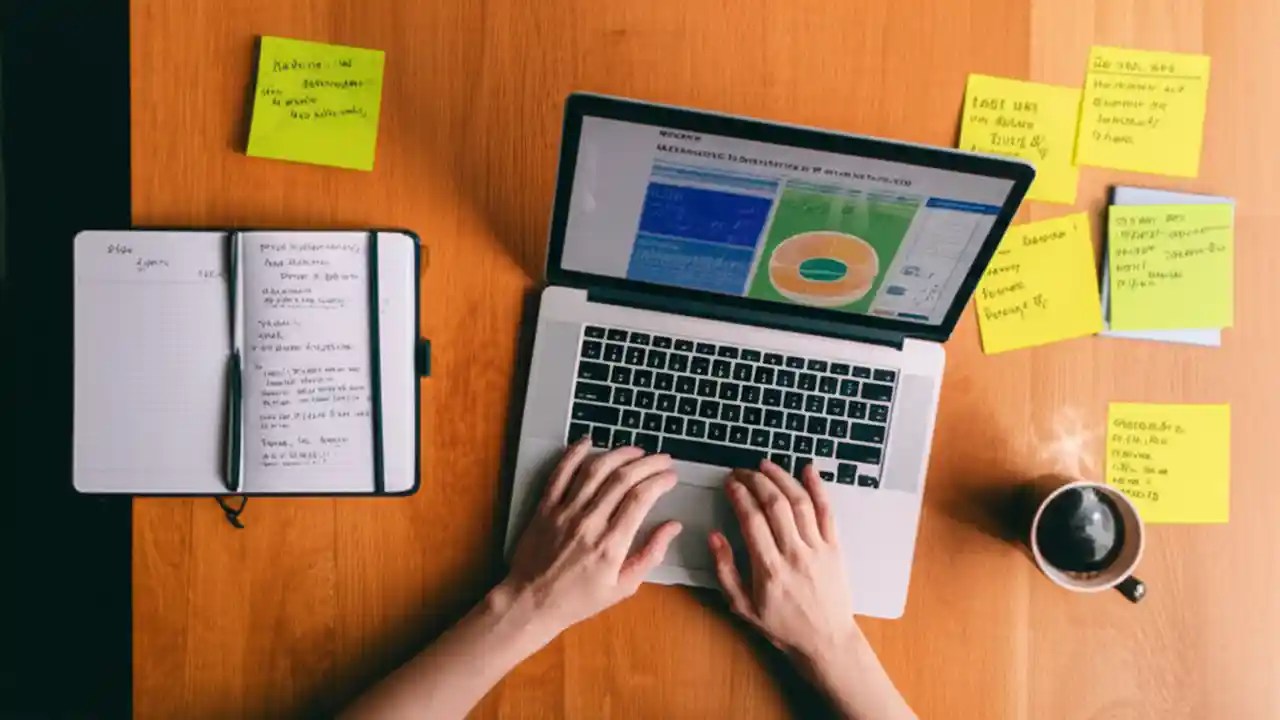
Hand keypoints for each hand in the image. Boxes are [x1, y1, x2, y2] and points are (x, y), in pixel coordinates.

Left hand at [502, 439, 682, 634]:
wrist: (531, 602)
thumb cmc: (579, 599)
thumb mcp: (623, 587)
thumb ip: (651, 554)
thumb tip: (673, 526)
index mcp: (611, 545)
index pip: (641, 499)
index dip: (660, 481)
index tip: (671, 477)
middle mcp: (588, 523)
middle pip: (623, 479)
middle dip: (648, 463)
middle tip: (662, 459)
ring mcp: (564, 512)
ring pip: (595, 470)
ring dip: (619, 453)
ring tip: (636, 450)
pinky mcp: (545, 508)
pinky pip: (560, 473)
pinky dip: (574, 453)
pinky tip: (588, 442)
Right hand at [708, 460, 858, 666]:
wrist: (826, 641)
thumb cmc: (782, 626)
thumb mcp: (742, 606)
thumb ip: (725, 571)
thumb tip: (714, 537)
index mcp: (768, 569)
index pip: (751, 519)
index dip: (739, 495)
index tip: (729, 483)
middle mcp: (794, 554)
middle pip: (775, 504)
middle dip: (756, 480)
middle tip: (743, 471)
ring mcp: (818, 549)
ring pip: (800, 502)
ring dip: (782, 478)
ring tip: (766, 464)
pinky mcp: (835, 548)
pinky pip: (828, 512)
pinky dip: (819, 488)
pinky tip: (808, 470)